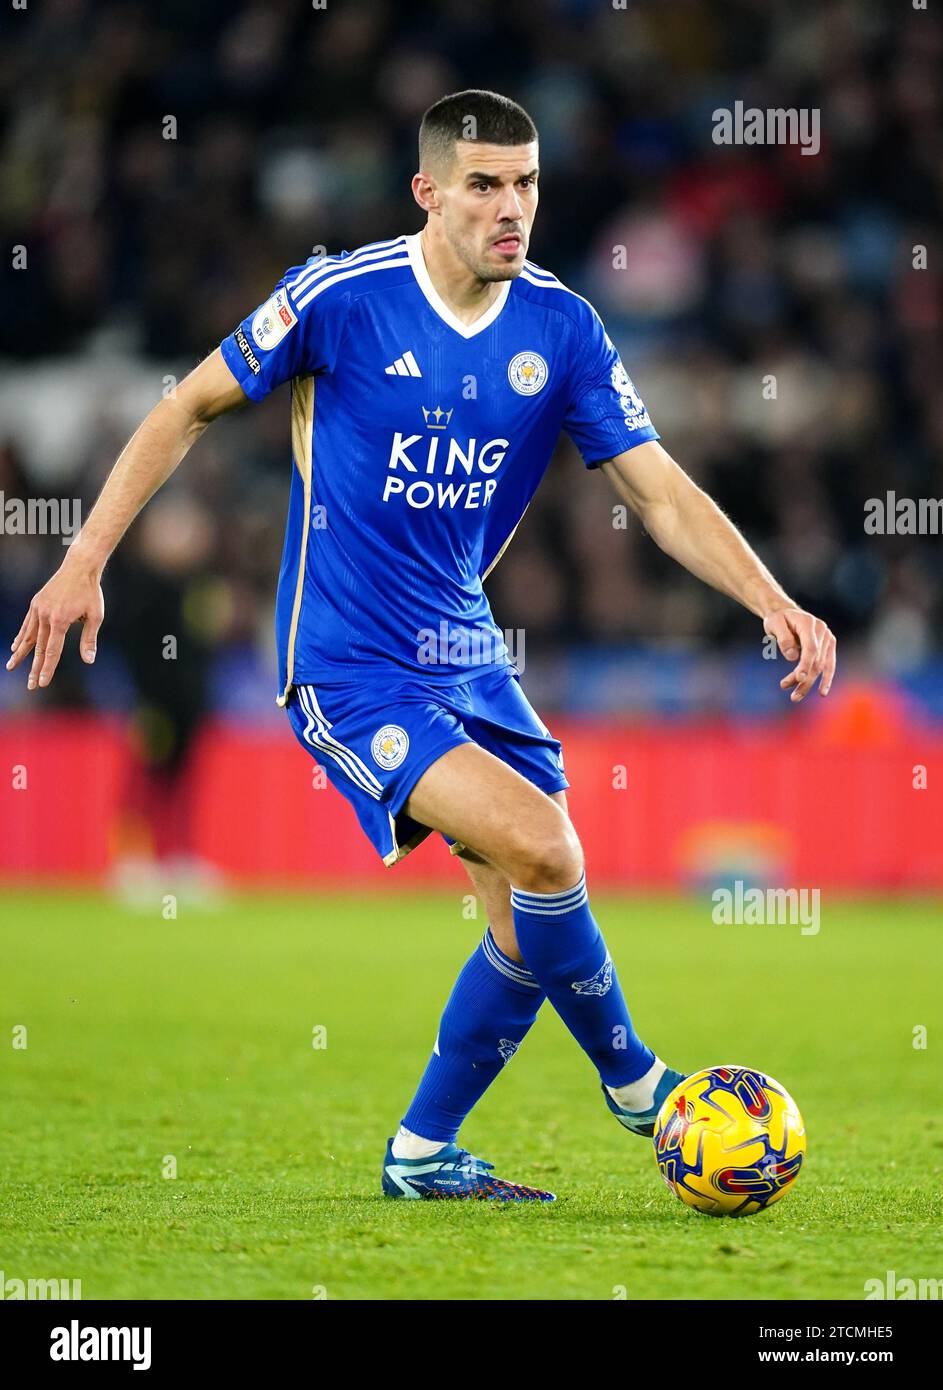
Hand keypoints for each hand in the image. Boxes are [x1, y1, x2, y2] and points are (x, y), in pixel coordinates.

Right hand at [6, 554, 104, 690]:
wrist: (79, 567)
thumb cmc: (91, 592)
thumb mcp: (95, 616)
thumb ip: (89, 639)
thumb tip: (89, 660)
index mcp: (59, 621)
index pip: (52, 651)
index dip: (47, 668)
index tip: (42, 683)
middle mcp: (45, 616)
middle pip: (37, 648)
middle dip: (33, 668)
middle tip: (30, 686)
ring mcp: (38, 609)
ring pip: (27, 636)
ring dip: (20, 653)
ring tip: (11, 666)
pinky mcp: (36, 603)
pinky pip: (27, 624)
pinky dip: (21, 636)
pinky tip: (16, 646)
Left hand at [764, 607, 836, 701]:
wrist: (785, 612)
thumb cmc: (777, 619)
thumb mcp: (773, 624)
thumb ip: (783, 638)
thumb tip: (792, 657)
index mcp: (809, 623)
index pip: (811, 648)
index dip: (805, 665)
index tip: (797, 678)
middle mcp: (822, 630)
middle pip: (815, 660)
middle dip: (803, 678)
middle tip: (787, 690)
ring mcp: (827, 638)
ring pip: (821, 666)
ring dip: (808, 682)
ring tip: (795, 697)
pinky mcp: (828, 645)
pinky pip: (829, 664)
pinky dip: (826, 679)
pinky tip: (822, 692)